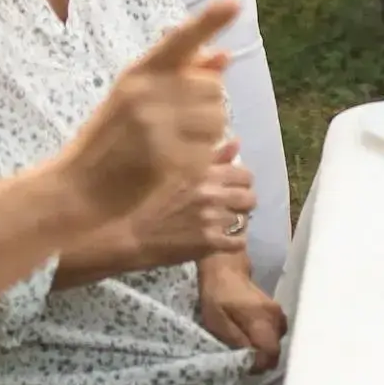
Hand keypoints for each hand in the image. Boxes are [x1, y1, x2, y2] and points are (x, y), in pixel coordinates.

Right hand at [59, 0, 239, 225]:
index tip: (234, 2)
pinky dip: (201, 160)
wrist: (80, 189)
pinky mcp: (167, 157)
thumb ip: (178, 76)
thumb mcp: (134, 99)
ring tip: (178, 143)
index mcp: (138, 73)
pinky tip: (176, 166)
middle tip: (180, 124)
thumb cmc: (109, 140)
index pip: (180, 40)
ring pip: (218, 118)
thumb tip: (223, 56)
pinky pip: (208, 150)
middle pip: (214, 87)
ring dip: (209, 133)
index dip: (209, 21)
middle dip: (207, 106)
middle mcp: (147, 93)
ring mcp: (156, 125)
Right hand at [115, 135, 257, 271]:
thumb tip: (237, 142)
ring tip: (222, 225)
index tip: (233, 189)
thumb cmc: (154, 203)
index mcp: (203, 172)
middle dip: (243, 204)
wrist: (134, 235)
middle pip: (249, 198)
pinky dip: (233, 242)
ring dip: (235, 223)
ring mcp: (211, 218)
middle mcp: (210, 193)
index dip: (242, 183)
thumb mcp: (180, 173)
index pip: (245, 175)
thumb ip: (212, 158)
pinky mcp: (209, 242)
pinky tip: (221, 240)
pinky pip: (239, 242)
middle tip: (230, 209)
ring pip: (244, 220)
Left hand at [197, 254, 284, 367]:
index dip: (259, 365)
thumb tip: (250, 358)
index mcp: (261, 319)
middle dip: (262, 360)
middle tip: (245, 361)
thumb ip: (235, 340)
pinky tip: (255, 339)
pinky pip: (277, 333)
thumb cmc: (216, 294)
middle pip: (276, 350)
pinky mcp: (276, 310)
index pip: (271, 352)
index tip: (245, 366)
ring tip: (248, 351)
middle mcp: (275, 317)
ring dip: (265, 350)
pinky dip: (268, 340)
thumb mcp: (216, 320)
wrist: (225, 267)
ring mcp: (278, 312)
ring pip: (277, 342)